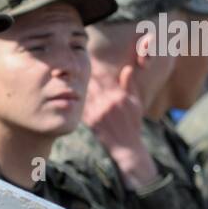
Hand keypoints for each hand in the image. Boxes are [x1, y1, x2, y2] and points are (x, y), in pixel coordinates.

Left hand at [82, 64, 157, 187]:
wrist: (126, 146)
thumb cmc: (133, 123)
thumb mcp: (135, 103)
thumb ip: (130, 85)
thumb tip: (127, 68)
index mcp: (120, 96)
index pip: (105, 77)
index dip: (97, 69)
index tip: (91, 62)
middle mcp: (108, 103)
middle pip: (93, 83)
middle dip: (86, 75)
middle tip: (76, 68)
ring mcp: (99, 112)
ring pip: (85, 93)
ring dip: (80, 86)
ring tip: (72, 79)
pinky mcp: (91, 121)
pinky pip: (82, 107)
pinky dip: (77, 100)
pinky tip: (73, 95)